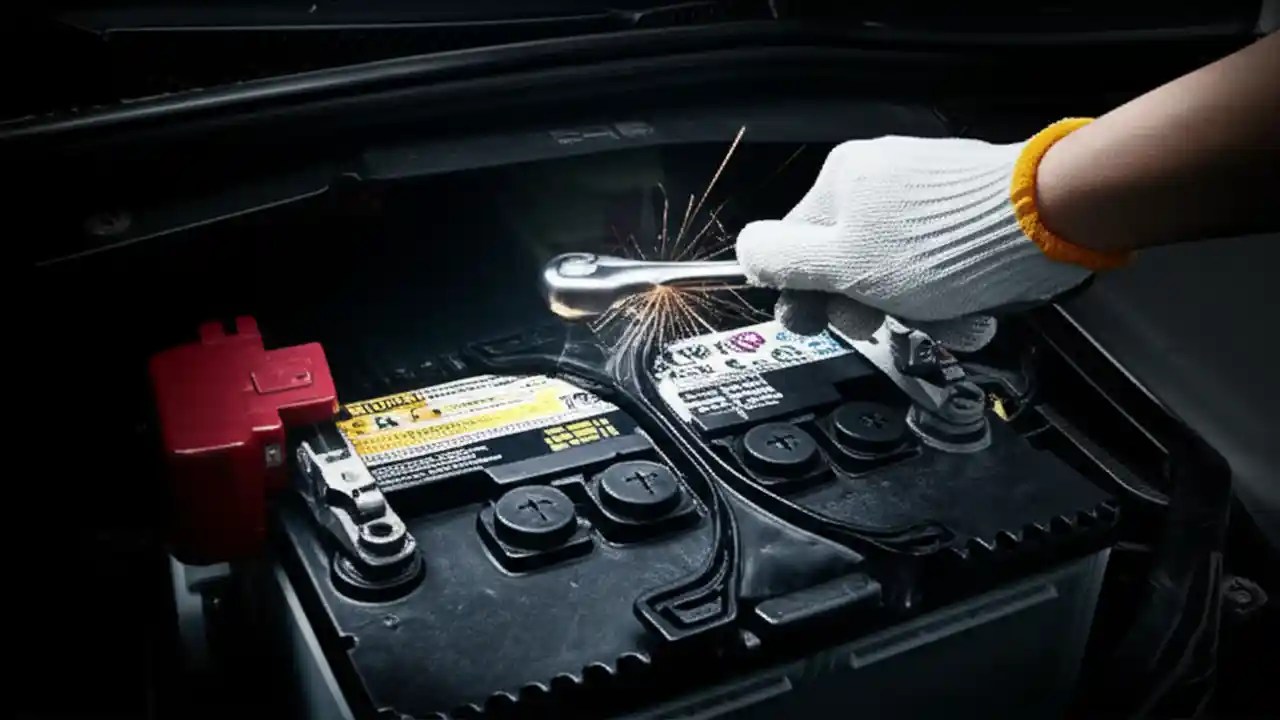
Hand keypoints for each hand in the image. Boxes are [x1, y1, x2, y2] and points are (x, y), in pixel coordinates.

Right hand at [736, 135, 1091, 349]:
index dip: (803, 293)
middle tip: (890, 322)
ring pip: (899, 272)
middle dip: (869, 305)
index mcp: (841, 181)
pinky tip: (970, 308)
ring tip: (945, 319)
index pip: (796, 246)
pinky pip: (942, 265)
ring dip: (917, 310)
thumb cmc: (938, 246)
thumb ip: (783, 260)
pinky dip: (952, 296)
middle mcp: (881, 178)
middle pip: (850, 262)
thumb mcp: (842, 264)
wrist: (1045, 221)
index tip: (818, 323)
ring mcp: (928, 191)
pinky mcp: (971, 210)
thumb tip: (746, 253)